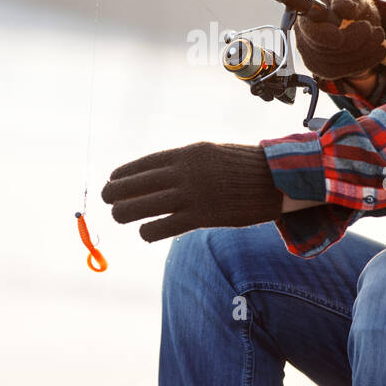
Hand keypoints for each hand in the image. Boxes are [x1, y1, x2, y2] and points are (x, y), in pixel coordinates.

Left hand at [101, 142, 283, 242]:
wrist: (277, 180)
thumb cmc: (245, 167)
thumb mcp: (212, 154)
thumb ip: (185, 164)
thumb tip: (159, 175)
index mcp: (187, 154)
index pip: (144, 164)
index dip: (124, 173)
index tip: (112, 179)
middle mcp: (185, 173)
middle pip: (136, 185)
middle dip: (115, 193)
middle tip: (108, 200)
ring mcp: (192, 195)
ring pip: (142, 207)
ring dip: (125, 212)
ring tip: (119, 216)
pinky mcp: (201, 218)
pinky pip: (163, 227)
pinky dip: (148, 231)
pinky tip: (145, 232)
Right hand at [293, 0, 385, 80]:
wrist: (352, 23)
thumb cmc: (347, 8)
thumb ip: (348, 0)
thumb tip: (343, 7)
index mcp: (305, 17)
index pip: (311, 32)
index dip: (326, 36)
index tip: (343, 35)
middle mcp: (303, 39)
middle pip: (325, 50)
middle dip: (354, 40)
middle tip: (370, 28)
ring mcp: (312, 58)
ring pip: (337, 62)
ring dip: (364, 50)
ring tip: (379, 35)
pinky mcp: (325, 71)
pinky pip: (345, 71)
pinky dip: (366, 61)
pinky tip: (379, 50)